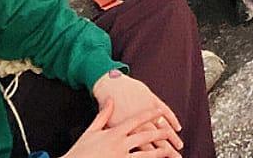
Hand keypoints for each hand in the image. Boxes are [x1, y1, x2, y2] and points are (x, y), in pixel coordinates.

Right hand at [62, 98, 181, 157]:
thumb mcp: (91, 130)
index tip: (160, 112)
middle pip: (146, 136)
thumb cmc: (80, 151)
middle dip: (161, 135)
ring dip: (159, 153)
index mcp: (114, 132)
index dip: (151, 115)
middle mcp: (119, 144)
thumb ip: (104, 115)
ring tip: (169, 152)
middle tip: (172, 136)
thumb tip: (110, 100)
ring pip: (146, 154)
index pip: (137, 120)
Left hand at [92, 70, 182, 152]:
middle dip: (169, 150)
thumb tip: (126, 151)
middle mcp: (139, 122)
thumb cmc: (108, 108)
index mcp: (128, 132)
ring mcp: (147, 110)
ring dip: (173, 137)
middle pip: (158, 140)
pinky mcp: (151, 99)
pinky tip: (177, 127)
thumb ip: (120, 140)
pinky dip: (172, 119)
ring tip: (179, 146)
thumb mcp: (110, 127)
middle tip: (177, 157)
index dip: (158, 155)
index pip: (147, 149)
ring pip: (164, 127)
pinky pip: (165, 110)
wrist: (109, 85)